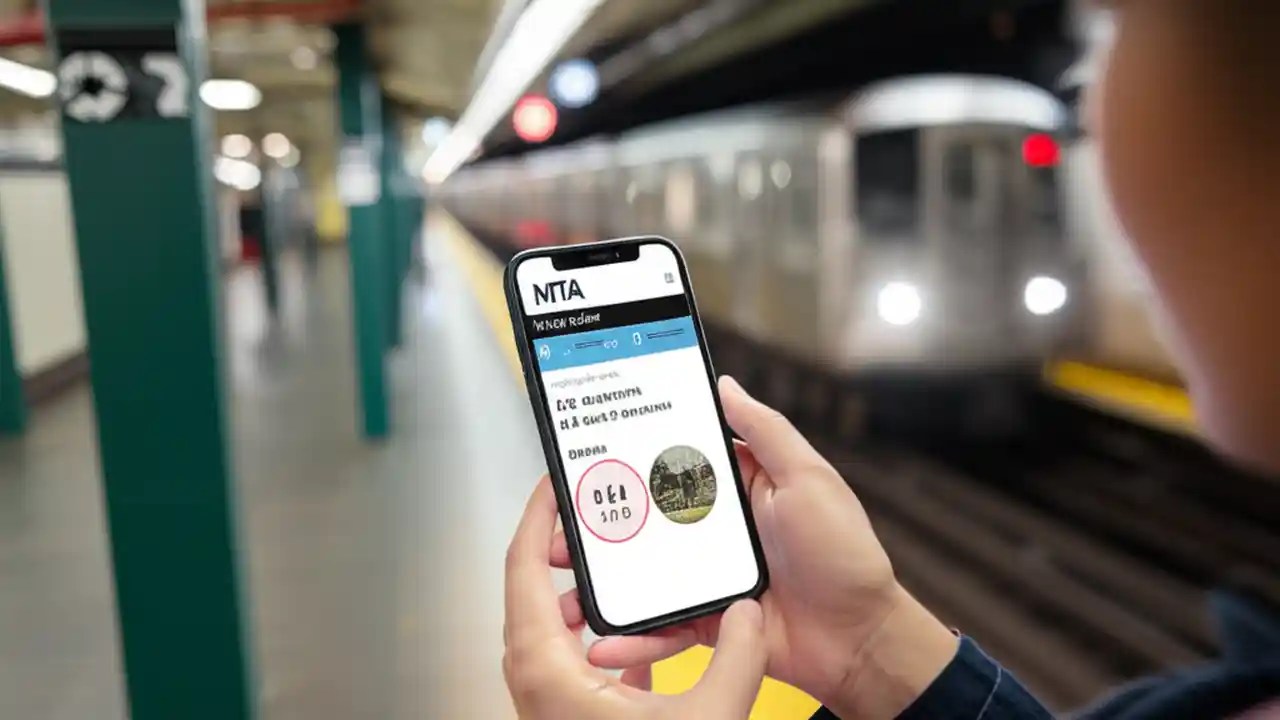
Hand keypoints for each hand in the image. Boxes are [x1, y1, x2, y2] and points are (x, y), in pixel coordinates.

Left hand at [504, 475, 768, 719]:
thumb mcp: (707, 717)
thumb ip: (736, 658)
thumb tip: (749, 612)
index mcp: (546, 666)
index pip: (523, 565)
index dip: (538, 513)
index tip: (556, 482)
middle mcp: (534, 677)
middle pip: (533, 586)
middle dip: (567, 545)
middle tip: (593, 512)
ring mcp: (546, 696)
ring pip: (552, 621)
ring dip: (584, 591)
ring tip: (614, 564)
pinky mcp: (566, 713)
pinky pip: (572, 655)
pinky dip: (597, 632)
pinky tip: (634, 634)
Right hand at [579, 377, 958, 717]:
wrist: (859, 639)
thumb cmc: (844, 555)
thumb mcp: (808, 479)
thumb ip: (766, 431)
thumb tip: (726, 386)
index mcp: (738, 488)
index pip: (675, 462)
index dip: (634, 457)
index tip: (591, 452)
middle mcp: (716, 531)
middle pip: (645, 520)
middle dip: (600, 524)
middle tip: (561, 525)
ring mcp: (708, 578)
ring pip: (641, 575)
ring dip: (604, 583)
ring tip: (568, 585)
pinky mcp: (706, 622)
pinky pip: (660, 628)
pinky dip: (633, 637)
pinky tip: (606, 639)